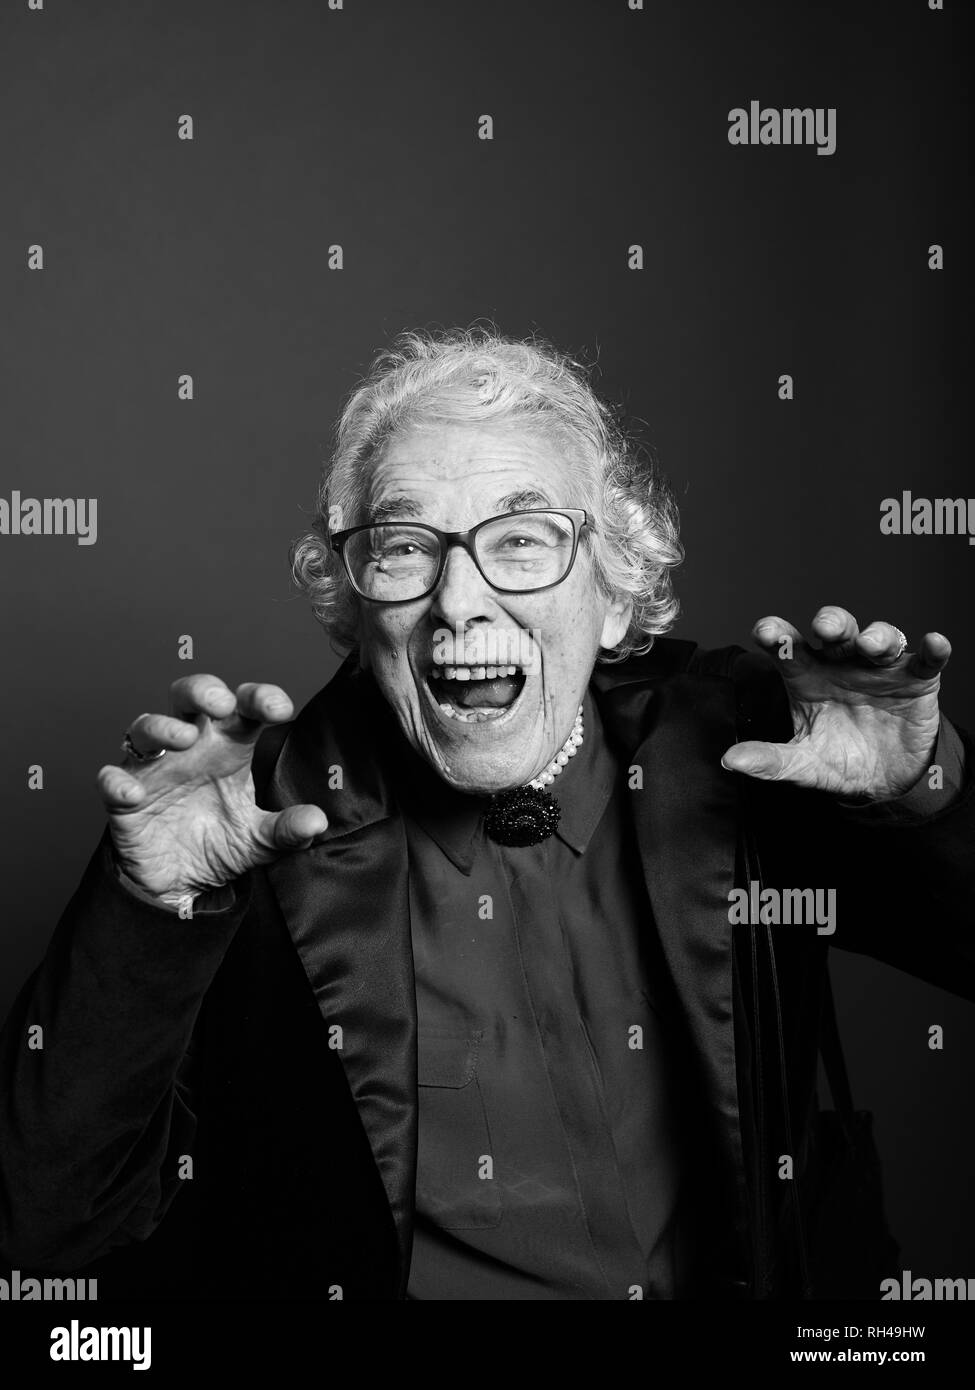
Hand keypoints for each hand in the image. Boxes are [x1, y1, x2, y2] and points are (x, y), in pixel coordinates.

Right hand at [97, 676, 327, 898]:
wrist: (178, 883)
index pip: (243, 709)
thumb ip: (286, 830)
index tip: (281, 709)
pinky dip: (118, 781)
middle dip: (202, 690)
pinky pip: (113, 779)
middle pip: (188, 699)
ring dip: (162, 727)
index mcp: (227, 748)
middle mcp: (189, 748)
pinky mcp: (125, 798)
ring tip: (184, 738)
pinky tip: (132, 793)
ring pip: (146, 729)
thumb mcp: (259, 841)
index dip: (259, 699)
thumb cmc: (218, 844)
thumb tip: (316, 821)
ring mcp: (154, 770)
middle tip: (221, 702)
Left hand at [721, 607, 950, 799]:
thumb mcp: (803, 764)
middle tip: (825, 628)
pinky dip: (932, 650)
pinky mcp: (916, 680)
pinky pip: (926, 660)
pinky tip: (935, 643)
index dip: (777, 634)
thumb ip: (770, 761)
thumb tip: (730, 760)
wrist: (885, 782)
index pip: (788, 647)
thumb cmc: (837, 760)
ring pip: (879, 638)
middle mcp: (841, 663)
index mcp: (807, 675)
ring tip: (870, 646)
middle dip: (832, 622)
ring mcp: (879, 668)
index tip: (765, 631)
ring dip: (877, 636)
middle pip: (836, 631)